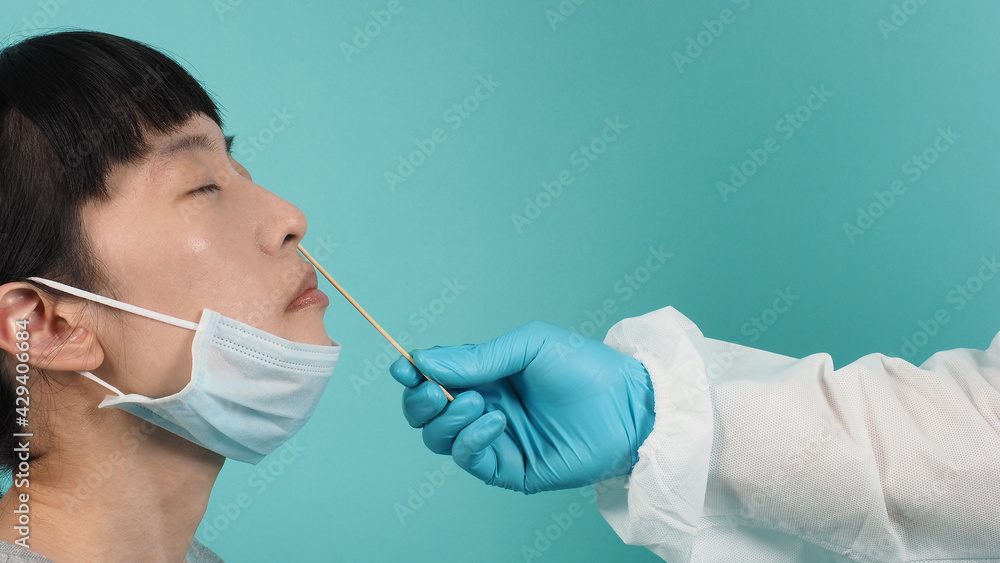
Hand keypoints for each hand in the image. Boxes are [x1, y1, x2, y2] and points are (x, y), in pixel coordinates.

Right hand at [389, 321, 654, 493]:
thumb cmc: (584, 368)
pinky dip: (470, 440)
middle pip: (425, 412)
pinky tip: (494, 421)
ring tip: (477, 401)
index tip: (402, 367)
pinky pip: (469, 460)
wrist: (627, 407)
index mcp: (485, 374)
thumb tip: (423, 360)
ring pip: (439, 438)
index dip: (412, 372)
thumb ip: (478, 356)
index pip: (434, 376)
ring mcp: (494, 439)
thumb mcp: (529, 346)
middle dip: (419, 400)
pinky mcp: (509, 468)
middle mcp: (483, 407)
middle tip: (431, 389)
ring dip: (446, 419)